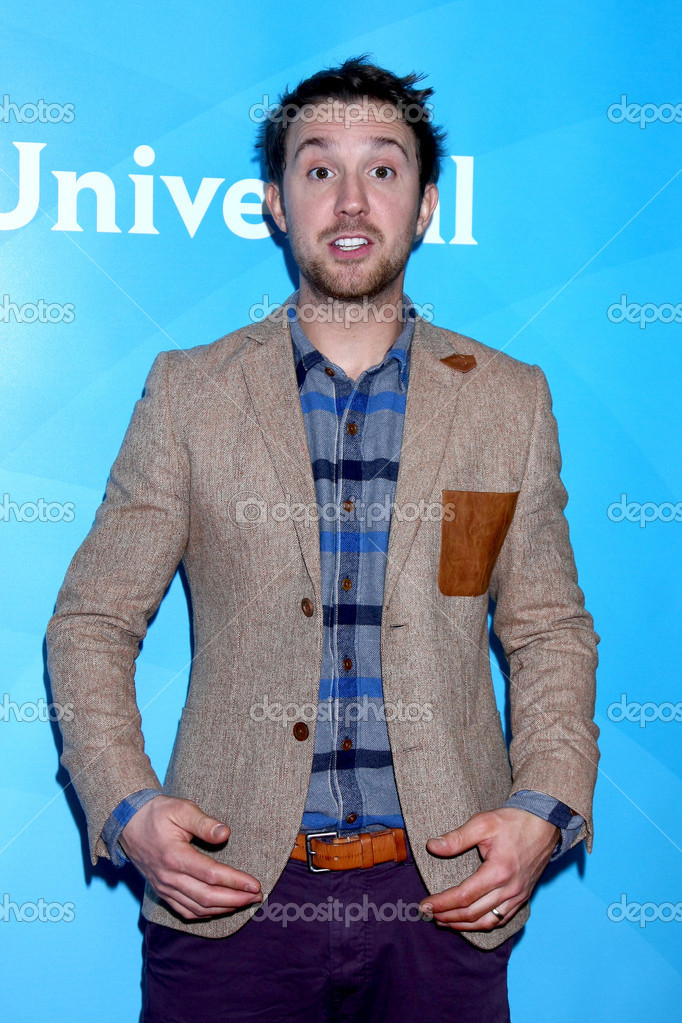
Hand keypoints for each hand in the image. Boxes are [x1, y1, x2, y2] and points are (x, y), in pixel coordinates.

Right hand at [119, 795, 261, 920]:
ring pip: (197, 908)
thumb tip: (225, 833)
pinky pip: (184, 911)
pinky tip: (221, 908)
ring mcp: (164, 887)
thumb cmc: (158, 813)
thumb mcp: (181, 809)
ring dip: (224, 909)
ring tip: (245, 902)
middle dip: (235, 899)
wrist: (129, 823)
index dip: (235, 882)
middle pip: (206, 897)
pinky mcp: (162, 891)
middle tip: (256, 896)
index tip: (255, 884)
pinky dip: (205, 913)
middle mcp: (168, 877)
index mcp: (174, 856)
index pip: (210, 875)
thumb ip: (204, 822)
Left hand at [418, 807, 558, 930]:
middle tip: (427, 914)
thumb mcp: (483, 823)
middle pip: (473, 914)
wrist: (544, 824)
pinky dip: (483, 924)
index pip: (464, 896)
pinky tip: (470, 921)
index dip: (442, 903)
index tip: (425, 904)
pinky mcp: (523, 897)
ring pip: (488, 922)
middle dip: (447, 916)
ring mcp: (518, 896)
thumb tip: (432, 846)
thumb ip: (457, 838)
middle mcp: (509, 889)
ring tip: (444, 921)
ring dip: (463, 925)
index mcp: (498, 872)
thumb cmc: (513, 822)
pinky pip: (502, 919)